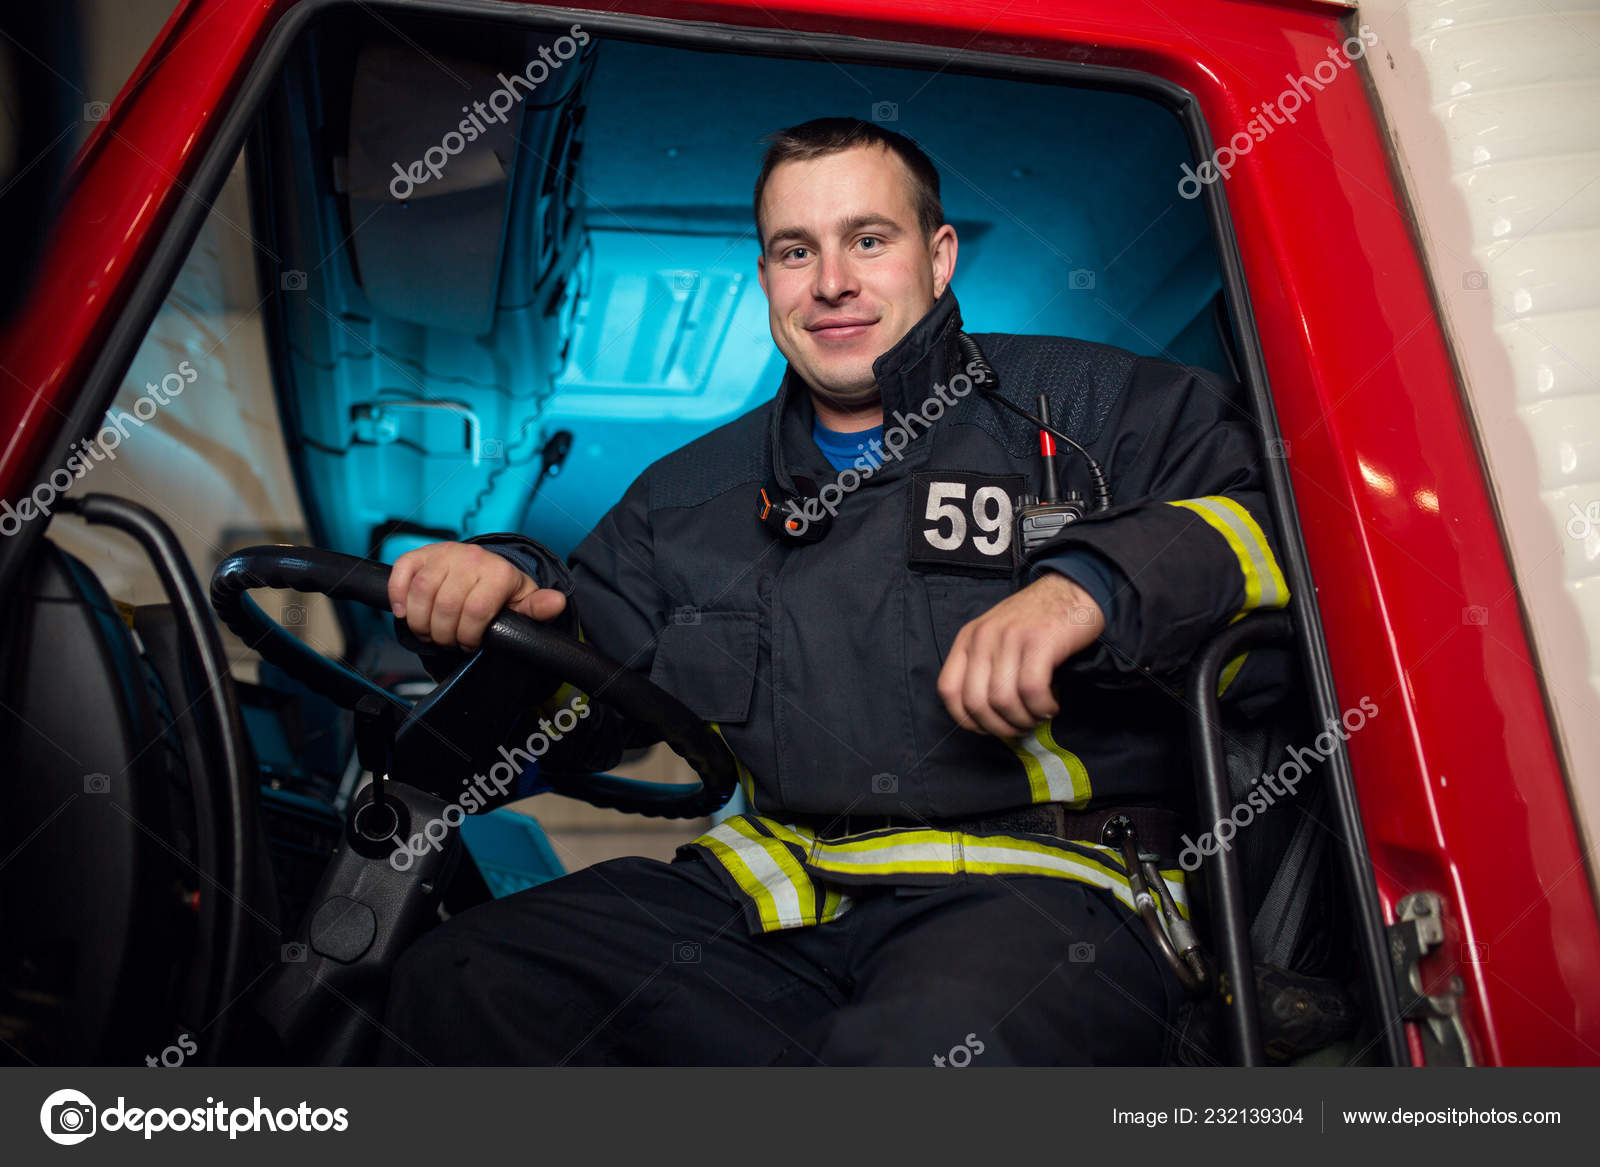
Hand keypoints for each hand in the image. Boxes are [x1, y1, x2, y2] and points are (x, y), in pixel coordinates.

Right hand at [387, 541, 567, 649]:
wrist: (485, 568)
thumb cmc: (503, 592)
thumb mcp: (524, 603)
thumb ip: (537, 608)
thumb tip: (556, 603)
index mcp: (499, 572)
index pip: (475, 611)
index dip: (468, 636)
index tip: (470, 644)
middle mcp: (471, 558)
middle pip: (445, 606)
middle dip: (443, 634)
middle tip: (449, 641)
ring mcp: (444, 553)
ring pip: (420, 593)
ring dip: (420, 621)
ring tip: (430, 631)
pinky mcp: (421, 553)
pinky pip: (402, 572)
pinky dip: (398, 596)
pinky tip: (404, 613)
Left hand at [936, 573, 1104, 737]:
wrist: (1073, 589)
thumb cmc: (1035, 622)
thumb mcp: (996, 638)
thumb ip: (985, 669)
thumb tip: (987, 719)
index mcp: (967, 638)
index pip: (948, 691)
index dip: (967, 719)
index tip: (989, 726)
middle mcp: (983, 636)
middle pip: (976, 703)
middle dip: (999, 727)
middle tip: (1020, 727)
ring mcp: (1010, 637)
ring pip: (1003, 701)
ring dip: (1023, 719)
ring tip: (1038, 715)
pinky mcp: (1040, 641)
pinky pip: (1032, 691)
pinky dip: (1042, 707)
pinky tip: (1051, 705)